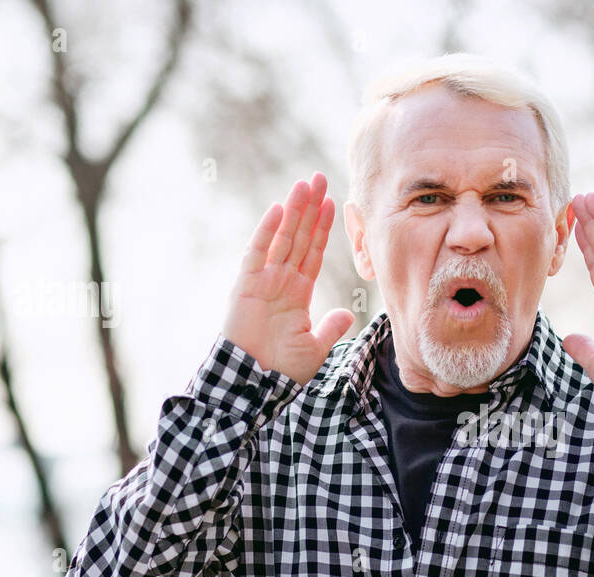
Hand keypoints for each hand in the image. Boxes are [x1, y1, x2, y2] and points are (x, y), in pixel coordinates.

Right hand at [222, 172, 354, 384]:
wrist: (256, 382)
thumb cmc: (282, 369)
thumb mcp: (316, 347)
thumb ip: (330, 327)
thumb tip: (347, 314)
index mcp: (297, 292)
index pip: (314, 252)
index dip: (323, 228)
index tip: (334, 204)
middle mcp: (281, 280)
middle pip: (299, 236)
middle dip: (310, 208)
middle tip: (319, 178)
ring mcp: (263, 280)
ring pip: (282, 237)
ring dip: (294, 210)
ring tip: (305, 184)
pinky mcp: (246, 284)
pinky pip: (258, 252)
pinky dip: (267, 231)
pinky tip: (278, 209)